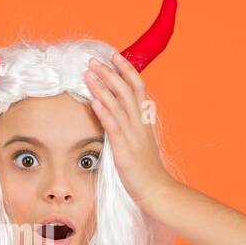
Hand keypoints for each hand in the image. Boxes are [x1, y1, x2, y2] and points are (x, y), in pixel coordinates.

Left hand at [84, 52, 177, 216]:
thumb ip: (131, 123)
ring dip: (102, 87)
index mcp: (144, 119)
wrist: (156, 189)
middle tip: (93, 60)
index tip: (114, 55)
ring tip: (89, 73)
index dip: (126, 70)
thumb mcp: (140, 140)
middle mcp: (140, 123)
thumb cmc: (146, 167)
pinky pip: (114, 127)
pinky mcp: (124, 149)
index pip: (137, 87)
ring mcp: (133, 135)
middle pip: (125, 90)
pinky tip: (94, 101)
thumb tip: (118, 110)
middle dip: (109, 73)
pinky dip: (104, 112)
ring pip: (117, 104)